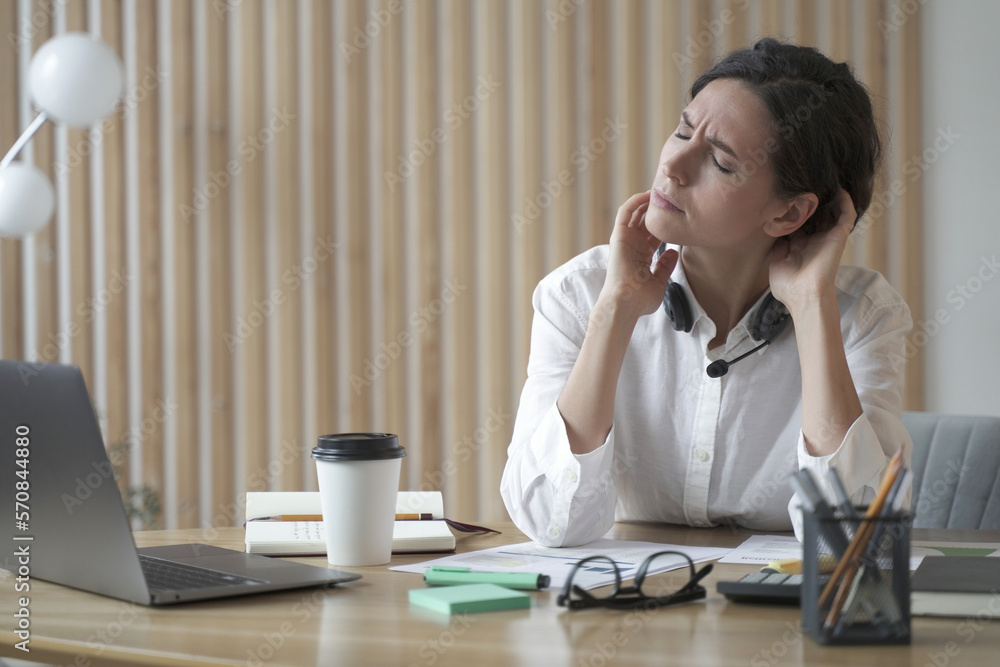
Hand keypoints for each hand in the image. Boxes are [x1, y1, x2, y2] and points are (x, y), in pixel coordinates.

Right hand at [600, 191, 677, 318]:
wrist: (626, 303)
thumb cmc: (641, 299)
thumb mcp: (660, 281)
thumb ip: (666, 266)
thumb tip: (673, 252)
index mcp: (642, 256)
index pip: (654, 234)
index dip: (666, 223)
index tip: (679, 213)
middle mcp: (633, 246)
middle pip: (646, 221)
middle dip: (657, 208)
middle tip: (672, 195)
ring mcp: (625, 240)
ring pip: (635, 213)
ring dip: (646, 201)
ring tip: (661, 189)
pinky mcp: (619, 235)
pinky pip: (625, 213)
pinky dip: (635, 202)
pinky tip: (648, 194)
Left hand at [769, 188, 854, 312]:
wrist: (804, 296)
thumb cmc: (789, 286)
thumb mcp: (776, 262)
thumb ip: (778, 245)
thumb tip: (776, 229)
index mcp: (799, 247)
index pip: (798, 223)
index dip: (793, 211)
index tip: (785, 196)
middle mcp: (814, 240)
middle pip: (815, 215)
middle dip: (811, 201)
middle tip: (804, 183)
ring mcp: (827, 238)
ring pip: (832, 212)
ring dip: (829, 197)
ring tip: (823, 179)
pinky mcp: (839, 236)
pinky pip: (846, 215)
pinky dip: (845, 202)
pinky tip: (840, 188)